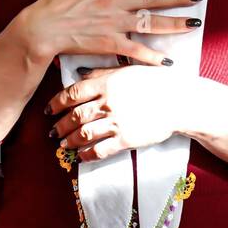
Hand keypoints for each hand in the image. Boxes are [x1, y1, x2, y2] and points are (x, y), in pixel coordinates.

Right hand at [9, 0, 202, 68]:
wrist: (43, 28)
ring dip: (174, 23)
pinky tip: (168, 60)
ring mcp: (114, 23)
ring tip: (194, 23)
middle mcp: (116, 2)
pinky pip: (135, 50)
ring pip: (150, 22)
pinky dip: (152, 56)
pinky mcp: (109, 43)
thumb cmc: (55, 1)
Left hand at [47, 64, 189, 161]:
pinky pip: (100, 150)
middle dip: (60, 126)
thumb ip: (101, 72)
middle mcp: (108, 102)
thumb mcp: (126, 70)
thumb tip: (79, 73)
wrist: (179, 100)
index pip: (72, 94)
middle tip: (53, 131)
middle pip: (74, 116)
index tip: (49, 110)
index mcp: (106, 82)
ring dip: (69, 141)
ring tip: (62, 145)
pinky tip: (81, 156)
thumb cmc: (153, 82)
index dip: (56, 103)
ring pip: (83, 134)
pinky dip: (86, 155)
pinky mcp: (126, 139)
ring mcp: (116, 121)